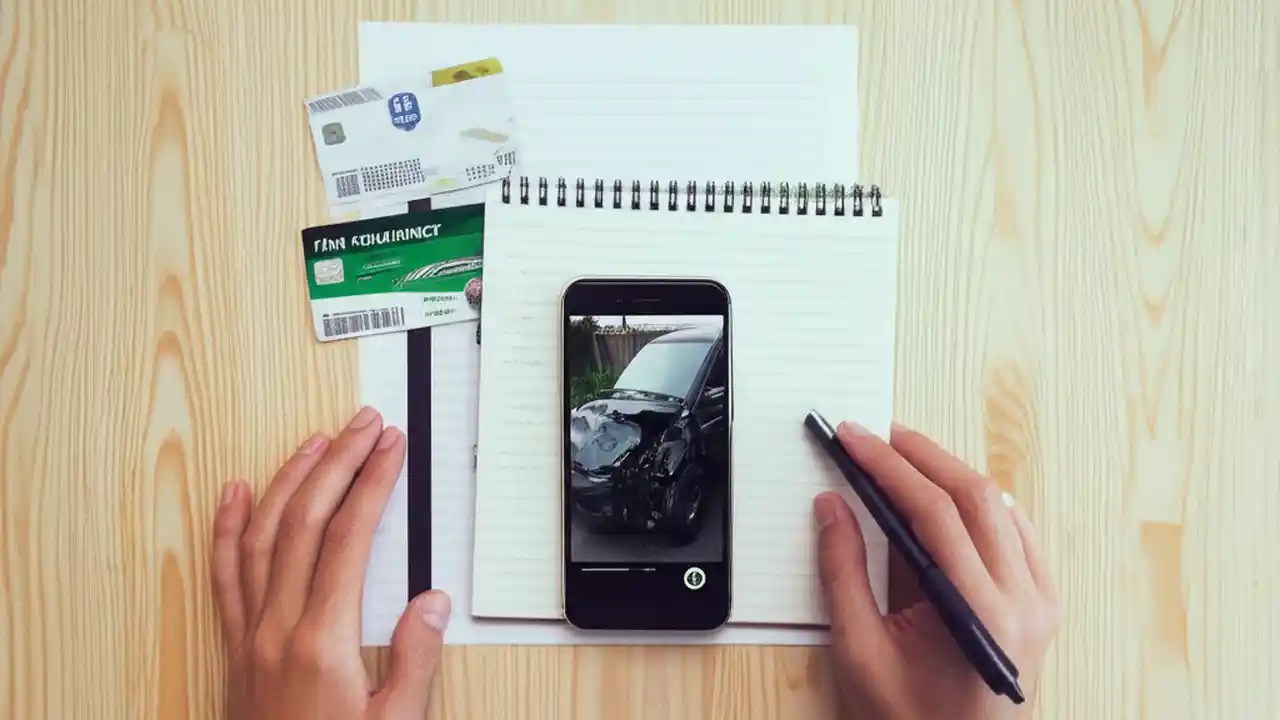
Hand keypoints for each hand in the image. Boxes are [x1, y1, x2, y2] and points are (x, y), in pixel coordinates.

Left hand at [211, 407, 450, 718]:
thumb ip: (413, 662)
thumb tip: (431, 601)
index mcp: (322, 642)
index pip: (350, 537)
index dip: (372, 483)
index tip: (390, 449)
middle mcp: (278, 628)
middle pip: (305, 521)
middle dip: (337, 464)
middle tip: (363, 427)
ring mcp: (251, 635)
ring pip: (262, 537)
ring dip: (289, 481)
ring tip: (314, 443)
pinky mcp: (236, 647)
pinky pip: (226, 575)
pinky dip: (230, 528)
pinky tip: (238, 495)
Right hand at [814, 422, 1059, 719]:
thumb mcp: (861, 653)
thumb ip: (843, 574)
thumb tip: (832, 507)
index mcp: (979, 613)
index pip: (934, 511)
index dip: (888, 465)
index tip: (854, 439)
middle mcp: (1023, 601)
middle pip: (975, 496)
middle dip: (919, 455)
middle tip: (875, 434)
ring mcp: (1039, 603)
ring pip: (1000, 507)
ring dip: (950, 473)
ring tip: (904, 456)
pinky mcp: (1041, 606)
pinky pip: (1018, 534)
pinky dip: (982, 504)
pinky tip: (951, 495)